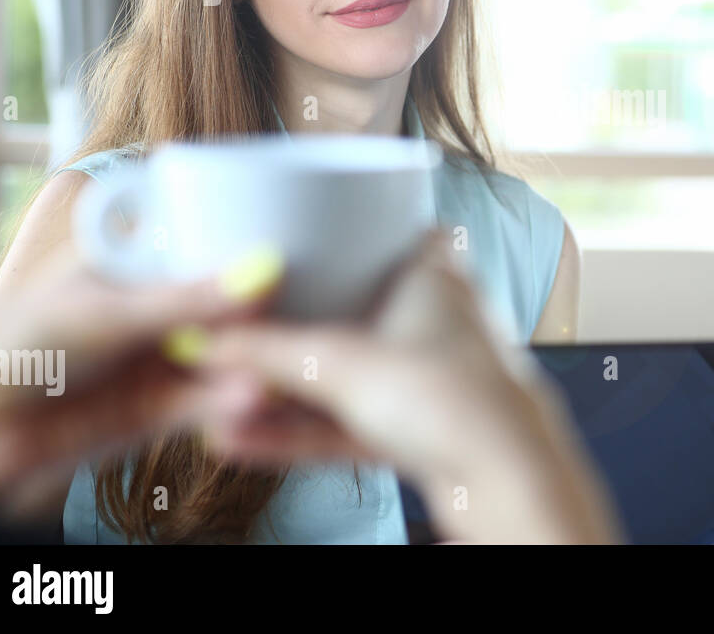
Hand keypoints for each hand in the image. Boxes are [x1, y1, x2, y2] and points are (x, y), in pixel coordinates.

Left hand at [0, 243, 281, 518]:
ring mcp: (176, 356)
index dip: (267, 251)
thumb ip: (184, 301)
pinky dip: (238, 403)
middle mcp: (174, 306)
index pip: (226, 245)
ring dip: (263, 363)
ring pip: (236, 355)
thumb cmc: (20, 341)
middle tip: (307, 318)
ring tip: (283, 369)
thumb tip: (262, 276)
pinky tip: (253, 400)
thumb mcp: (104, 312)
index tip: (306, 258)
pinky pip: (218, 404)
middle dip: (277, 314)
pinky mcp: (172, 408)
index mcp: (157, 258)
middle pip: (243, 303)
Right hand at [186, 231, 621, 543]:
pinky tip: (242, 442)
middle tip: (242, 328)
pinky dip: (301, 431)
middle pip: (360, 310)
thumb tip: (206, 342)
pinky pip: (350, 425)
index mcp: (437, 276)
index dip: (363, 232)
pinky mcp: (424, 434)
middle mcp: (439, 322)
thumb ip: (270, 353)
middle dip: (298, 327)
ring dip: (287, 390)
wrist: (507, 482)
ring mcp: (432, 380)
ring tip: (221, 399)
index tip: (310, 236)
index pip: (406, 235)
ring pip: (349, 377)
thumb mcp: (342, 363)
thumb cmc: (453, 399)